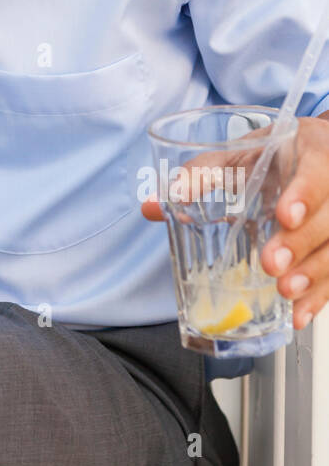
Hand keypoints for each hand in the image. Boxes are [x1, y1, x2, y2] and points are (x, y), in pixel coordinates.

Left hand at [141, 113, 328, 330]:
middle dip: (300, 243)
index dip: (305, 194)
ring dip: (312, 274)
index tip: (285, 215)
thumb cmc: (274, 156)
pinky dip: (318, 297)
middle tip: (271, 263)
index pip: (318, 170)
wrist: (309, 159)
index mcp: (312, 152)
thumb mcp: (238, 154)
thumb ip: (198, 176)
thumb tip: (153, 205)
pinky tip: (298, 314)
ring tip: (285, 291)